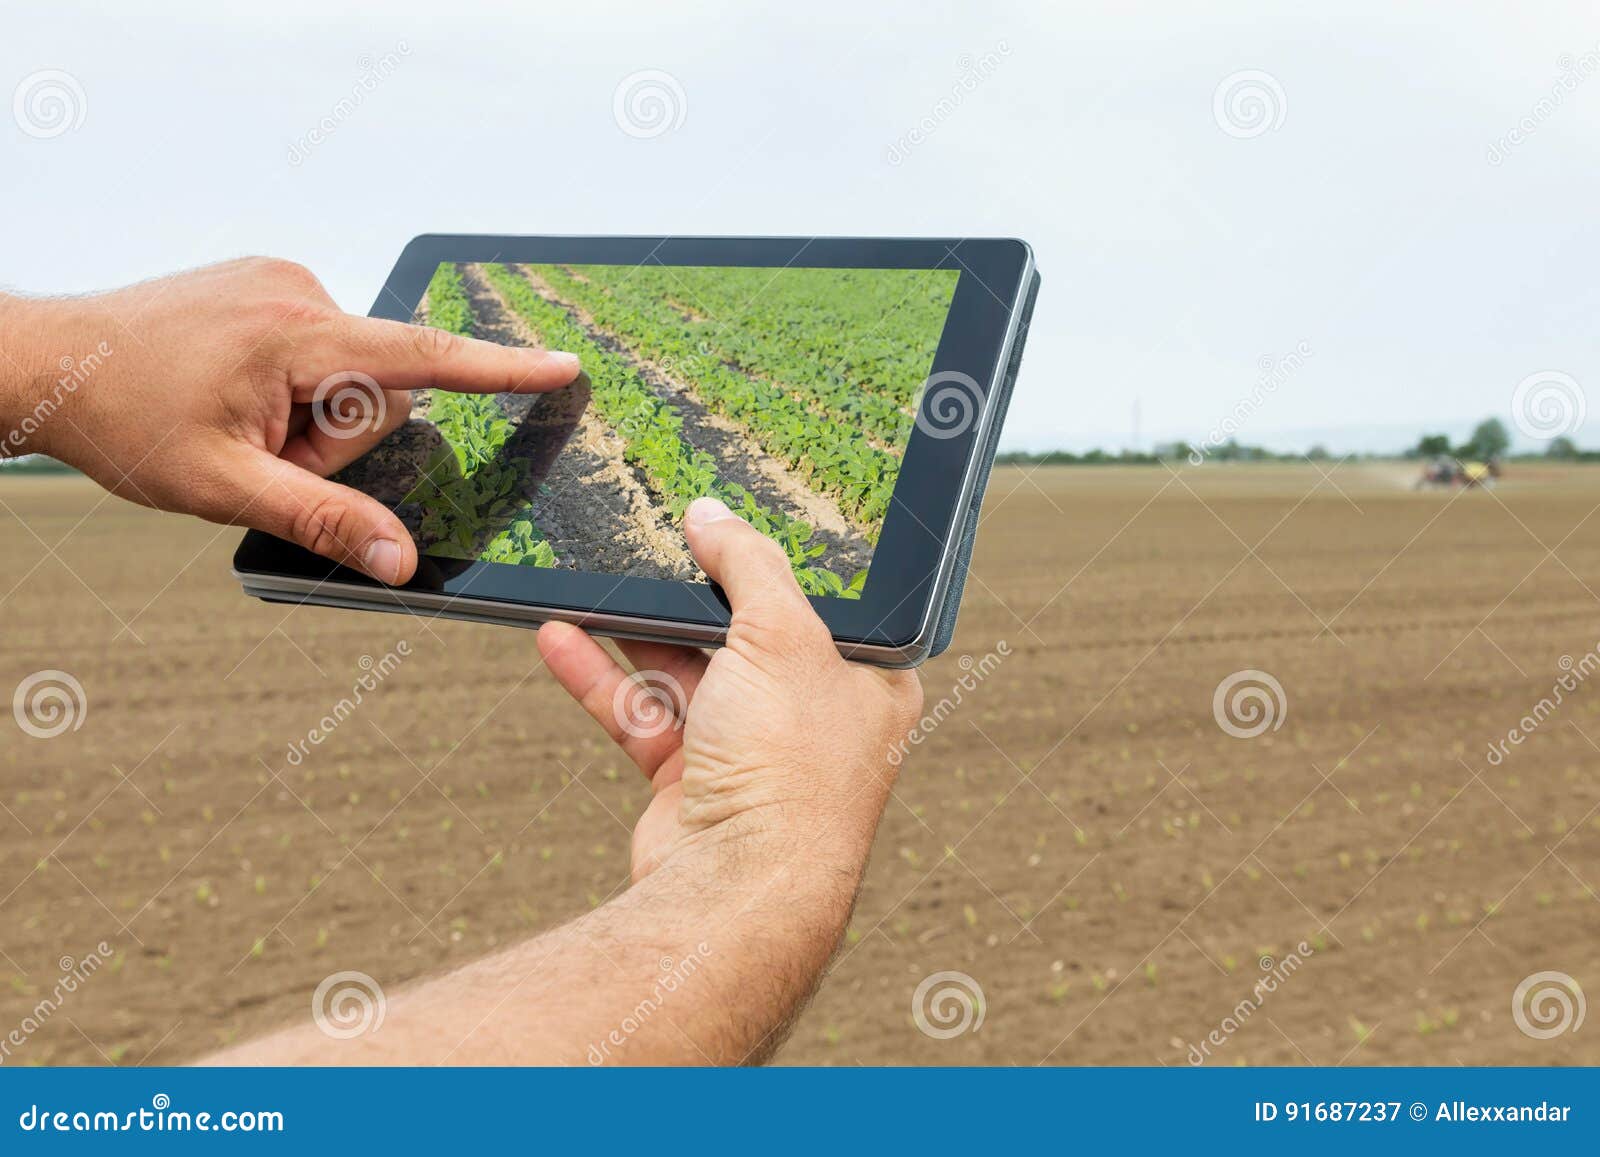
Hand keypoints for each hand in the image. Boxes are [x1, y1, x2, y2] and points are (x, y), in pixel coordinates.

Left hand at [0, 257, 578, 582]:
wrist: (45, 360)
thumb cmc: (123, 420)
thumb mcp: (222, 488)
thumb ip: (322, 521)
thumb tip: (401, 561)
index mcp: (294, 335)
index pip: (421, 358)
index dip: (499, 371)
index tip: (562, 367)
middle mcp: (298, 292)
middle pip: (377, 388)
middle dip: (334, 436)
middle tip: (261, 451)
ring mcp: (280, 282)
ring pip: (348, 373)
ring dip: (310, 414)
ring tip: (238, 422)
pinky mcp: (267, 284)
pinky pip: (318, 348)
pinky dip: (294, 385)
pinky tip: (235, 393)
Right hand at [539, 496, 923, 886]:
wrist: (736, 890)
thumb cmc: (790, 767)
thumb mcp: (781, 635)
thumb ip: (749, 564)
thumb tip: (713, 515)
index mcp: (866, 683)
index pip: (825, 605)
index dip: (780, 564)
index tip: (734, 524)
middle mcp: (812, 719)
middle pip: (747, 634)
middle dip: (696, 593)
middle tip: (655, 542)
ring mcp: (749, 752)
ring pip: (686, 672)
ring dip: (636, 631)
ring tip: (594, 581)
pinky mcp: (691, 781)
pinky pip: (643, 712)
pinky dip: (602, 677)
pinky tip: (561, 636)